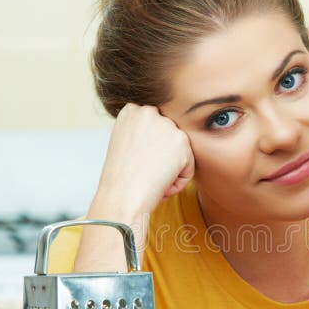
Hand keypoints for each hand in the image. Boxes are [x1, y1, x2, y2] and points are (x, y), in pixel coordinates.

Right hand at [92, 103, 194, 221]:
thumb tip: (161, 139)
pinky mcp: (182, 142)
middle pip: (168, 139)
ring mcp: (166, 125)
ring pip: (179, 152)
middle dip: (160, 159)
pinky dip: (178, 181)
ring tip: (150, 179)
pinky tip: (161, 185)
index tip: (137, 163)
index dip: (148, 150)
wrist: (122, 197)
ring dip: (169, 169)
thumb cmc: (120, 181)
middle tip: (144, 173)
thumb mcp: (124, 146)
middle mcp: (149, 112)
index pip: (154, 127)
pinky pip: (188, 167)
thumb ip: (141, 134)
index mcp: (131, 111)